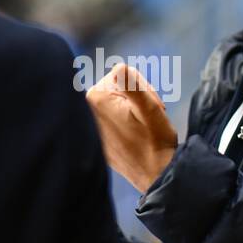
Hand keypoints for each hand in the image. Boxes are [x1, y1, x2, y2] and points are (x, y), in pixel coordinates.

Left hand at [86, 64, 177, 193]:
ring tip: (144, 130)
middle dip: (136, 99)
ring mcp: (90, 126)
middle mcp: (86, 111)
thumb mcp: (149, 108)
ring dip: (134, 111)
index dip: (143, 87)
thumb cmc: (155, 143)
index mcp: (95, 98)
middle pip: (117, 87)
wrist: (156, 176)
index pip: (122, 73)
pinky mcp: (97, 138)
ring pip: (117, 102)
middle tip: (148, 119)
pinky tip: (135, 139)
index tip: (152, 106)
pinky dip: (126, 123)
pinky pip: (113, 118)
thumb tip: (119, 66)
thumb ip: (133, 85)